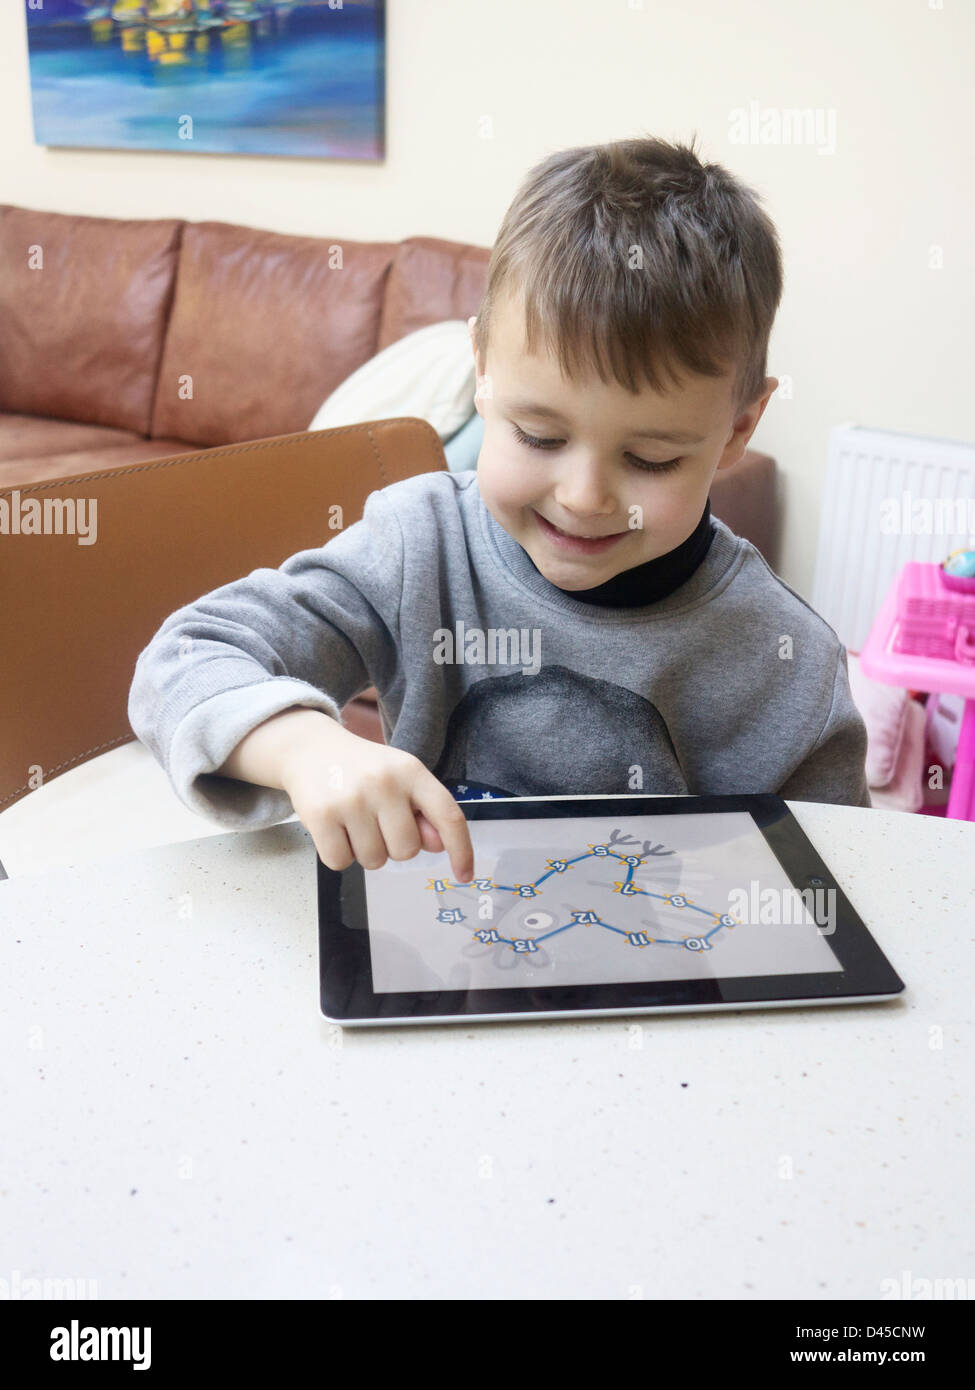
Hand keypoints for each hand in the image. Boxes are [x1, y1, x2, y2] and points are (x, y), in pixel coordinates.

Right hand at [278, 717, 474, 881]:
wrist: (310, 749)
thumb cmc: (363, 771)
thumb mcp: (400, 779)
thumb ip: (424, 812)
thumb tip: (439, 845)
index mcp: (411, 771)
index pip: (448, 816)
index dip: (461, 849)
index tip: (465, 874)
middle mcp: (384, 782)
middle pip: (407, 850)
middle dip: (393, 845)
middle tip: (376, 822)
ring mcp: (351, 799)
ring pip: (374, 860)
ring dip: (365, 851)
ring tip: (353, 821)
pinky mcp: (321, 815)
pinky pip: (341, 862)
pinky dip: (339, 855)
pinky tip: (334, 829)